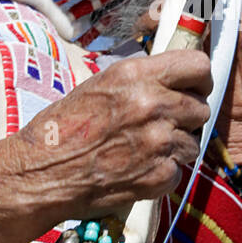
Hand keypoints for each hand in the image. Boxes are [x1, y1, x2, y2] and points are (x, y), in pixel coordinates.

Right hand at [6, 48, 212, 226]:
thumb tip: (172, 81)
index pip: (198, 66)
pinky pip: (179, 171)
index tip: (193, 87)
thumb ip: (141, 81)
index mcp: (135, 76)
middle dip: (187, 117)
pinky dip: (162, 173)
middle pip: (201, 107)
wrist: (40, 174)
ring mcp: (158, 143)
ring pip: (194, 143)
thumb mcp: (100, 86)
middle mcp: (151, 105)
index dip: (199, 79)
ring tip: (144, 149)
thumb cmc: (62, 128)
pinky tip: (136, 170)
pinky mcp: (158, 176)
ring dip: (176, 147)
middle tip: (164, 124)